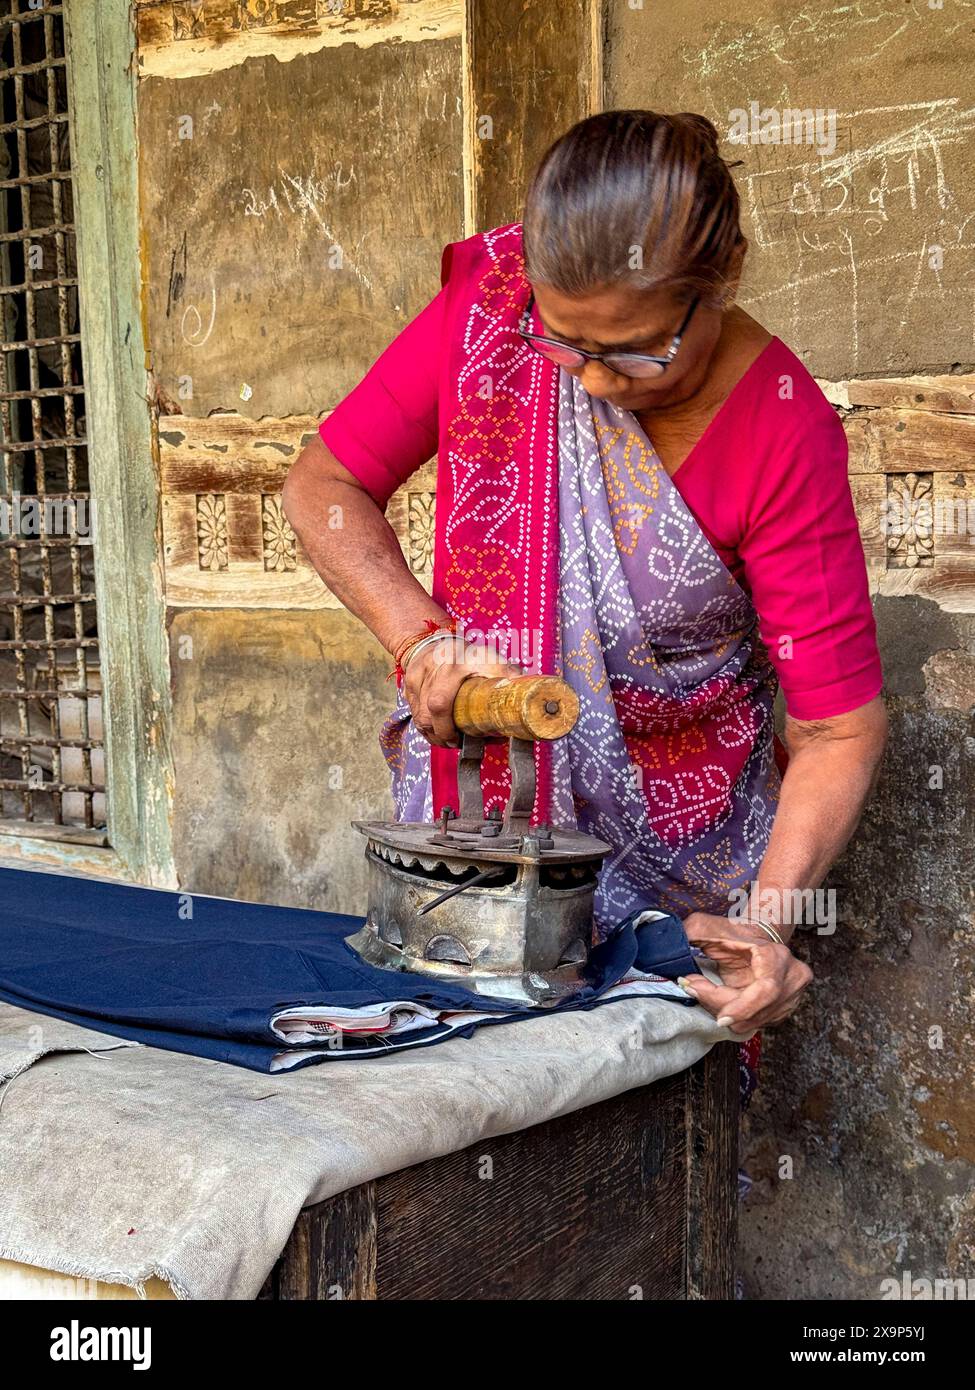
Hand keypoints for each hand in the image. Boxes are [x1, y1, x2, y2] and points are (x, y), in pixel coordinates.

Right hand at [403, 640, 522, 747]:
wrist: (434, 639)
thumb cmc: (467, 653)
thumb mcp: (489, 658)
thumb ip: (506, 673)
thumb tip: (532, 692)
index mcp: (451, 665)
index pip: (440, 703)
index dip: (446, 728)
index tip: (458, 740)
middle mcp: (429, 672)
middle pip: (425, 716)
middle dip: (440, 736)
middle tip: (454, 744)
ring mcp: (415, 680)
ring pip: (418, 718)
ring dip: (433, 735)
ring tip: (448, 741)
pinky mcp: (407, 687)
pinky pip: (413, 713)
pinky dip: (426, 727)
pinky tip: (438, 733)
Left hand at [679, 911, 812, 1034]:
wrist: (760, 937)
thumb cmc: (735, 931)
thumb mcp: (710, 925)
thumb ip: (692, 931)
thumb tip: (671, 942)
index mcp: (777, 957)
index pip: (766, 990)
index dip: (742, 1007)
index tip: (719, 1016)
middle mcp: (790, 981)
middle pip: (754, 1012)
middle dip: (717, 1004)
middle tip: (691, 987)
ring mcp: (789, 1000)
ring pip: (750, 1023)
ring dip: (720, 1010)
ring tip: (700, 989)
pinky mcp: (780, 1013)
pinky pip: (751, 1024)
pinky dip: (729, 1015)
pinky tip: (715, 998)